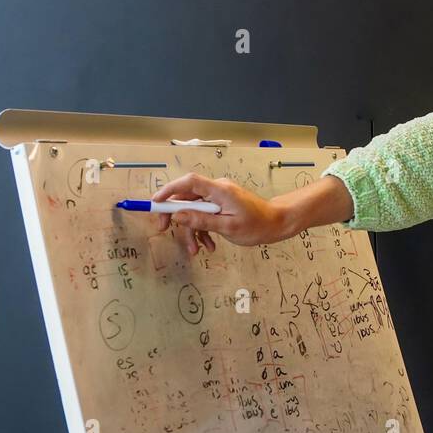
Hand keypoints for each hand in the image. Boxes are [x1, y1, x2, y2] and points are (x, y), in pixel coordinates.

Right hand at [149, 173, 286, 254]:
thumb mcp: (228, 227)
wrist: (277, 223)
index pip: (188, 182)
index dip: (169, 190)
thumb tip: (178, 216)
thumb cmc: (258, 225)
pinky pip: (205, 214)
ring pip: (195, 210)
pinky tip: (209, 245)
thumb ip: (201, 221)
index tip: (155, 203)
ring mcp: (220, 197)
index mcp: (219, 190)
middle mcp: (218, 189)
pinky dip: (203, 229)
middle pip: (187, 197)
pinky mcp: (222, 204)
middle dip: (176, 216)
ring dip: (192, 230)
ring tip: (197, 250)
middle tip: (165, 230)